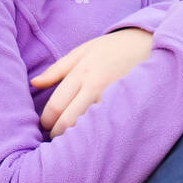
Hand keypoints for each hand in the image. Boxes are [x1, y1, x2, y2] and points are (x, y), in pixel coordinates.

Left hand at [30, 28, 153, 137]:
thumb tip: (33, 84)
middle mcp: (96, 87)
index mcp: (81, 73)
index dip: (46, 121)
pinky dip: (98, 131)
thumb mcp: (82, 52)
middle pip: (69, 122)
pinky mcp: (127, 105)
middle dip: (58, 134)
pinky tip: (95, 133)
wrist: (148, 43)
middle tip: (56, 137)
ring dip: (78, 136)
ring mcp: (113, 98)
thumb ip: (56, 70)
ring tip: (73, 139)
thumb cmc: (111, 48)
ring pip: (88, 127)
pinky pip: (107, 124)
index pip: (56, 106)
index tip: (45, 125)